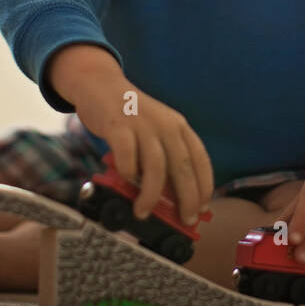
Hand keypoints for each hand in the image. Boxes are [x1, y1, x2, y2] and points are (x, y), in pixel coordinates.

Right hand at [51, 46, 212, 224]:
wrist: (101, 85)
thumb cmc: (130, 118)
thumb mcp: (156, 131)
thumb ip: (165, 157)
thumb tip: (173, 198)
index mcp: (179, 127)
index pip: (200, 159)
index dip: (203, 186)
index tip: (202, 209)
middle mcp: (166, 125)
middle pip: (182, 166)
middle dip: (186, 198)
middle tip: (183, 220)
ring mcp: (143, 124)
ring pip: (156, 166)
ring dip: (151, 194)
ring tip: (143, 212)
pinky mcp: (118, 125)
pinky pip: (127, 155)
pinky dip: (127, 172)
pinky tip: (125, 180)